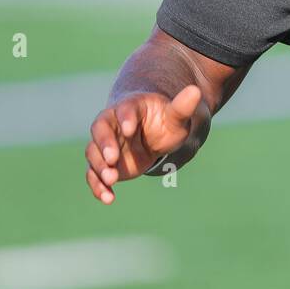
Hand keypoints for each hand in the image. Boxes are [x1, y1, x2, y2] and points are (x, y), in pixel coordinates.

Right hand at [84, 85, 205, 203]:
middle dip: (104, 144)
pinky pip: (95, 174)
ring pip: (94, 153)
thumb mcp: (175, 115)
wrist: (153, 134)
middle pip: (100, 130)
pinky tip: (108, 198)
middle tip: (112, 158)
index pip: (123, 110)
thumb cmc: (164, 120)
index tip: (130, 129)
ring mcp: (106, 145)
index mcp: (129, 108)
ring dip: (99, 166)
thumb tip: (196, 90)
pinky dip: (98, 186)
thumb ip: (182, 106)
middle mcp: (112, 125)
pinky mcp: (105, 164)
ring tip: (111, 179)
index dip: (125, 118)